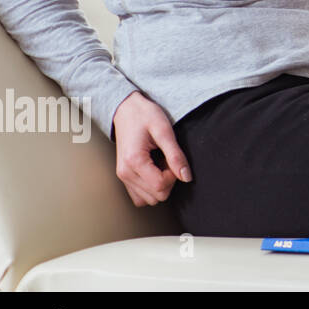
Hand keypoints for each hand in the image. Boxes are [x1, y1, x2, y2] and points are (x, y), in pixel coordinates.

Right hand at [111, 90, 191, 205]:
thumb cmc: (144, 115)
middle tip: (167, 160)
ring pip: (148, 199)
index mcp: (134, 161)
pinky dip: (150, 188)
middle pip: (156, 196)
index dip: (174, 176)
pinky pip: (139, 196)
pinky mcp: (124, 177)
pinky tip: (154, 170)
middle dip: (168, 180)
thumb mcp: (164, 130)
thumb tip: (186, 177)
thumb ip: (176, 155)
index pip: (160, 186)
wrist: (125, 109)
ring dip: (159, 185)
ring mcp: (122, 177)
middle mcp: (125, 173)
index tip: (173, 159)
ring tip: (160, 164)